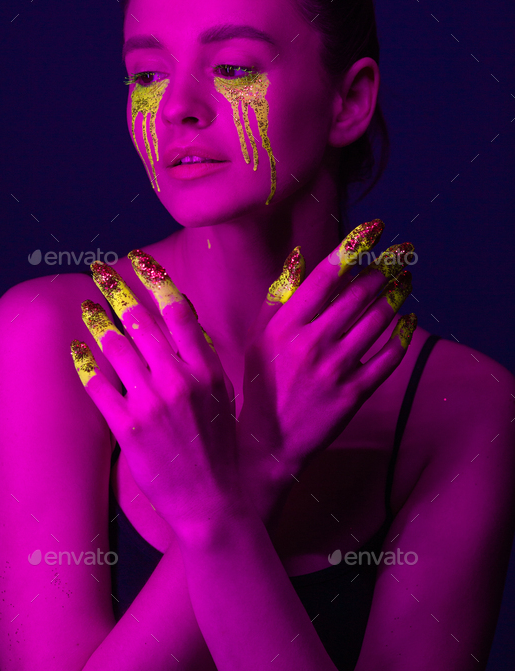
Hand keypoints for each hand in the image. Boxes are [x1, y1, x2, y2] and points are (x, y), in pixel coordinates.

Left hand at [70, 253, 244, 543]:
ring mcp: (150, 404)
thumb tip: (184, 319)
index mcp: (206, 370)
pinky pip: (99, 387)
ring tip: (88, 305)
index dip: (155, 280)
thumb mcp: (223, 395)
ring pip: (116, 349)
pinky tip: (77, 349)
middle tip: (101, 271)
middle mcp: (178, 381)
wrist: (214, 502)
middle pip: (141, 323)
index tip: (139, 259)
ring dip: (98, 323)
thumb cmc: (222, 445)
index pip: (178, 311)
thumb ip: (203, 356)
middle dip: (117, 291)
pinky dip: (85, 364)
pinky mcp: (127, 429)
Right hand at [236, 220, 417, 524]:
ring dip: (396, 296)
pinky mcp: (353, 394)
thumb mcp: (261, 337)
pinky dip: (401, 337)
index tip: (375, 227)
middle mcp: (312, 343)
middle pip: (357, 295)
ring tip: (406, 279)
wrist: (267, 444)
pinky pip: (386, 359)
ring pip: (377, 322)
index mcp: (285, 325)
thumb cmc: (262, 384)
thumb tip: (299, 258)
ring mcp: (335, 369)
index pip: (325, 276)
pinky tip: (408, 320)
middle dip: (384, 268)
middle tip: (401, 253)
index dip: (353, 247)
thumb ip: (279, 296)